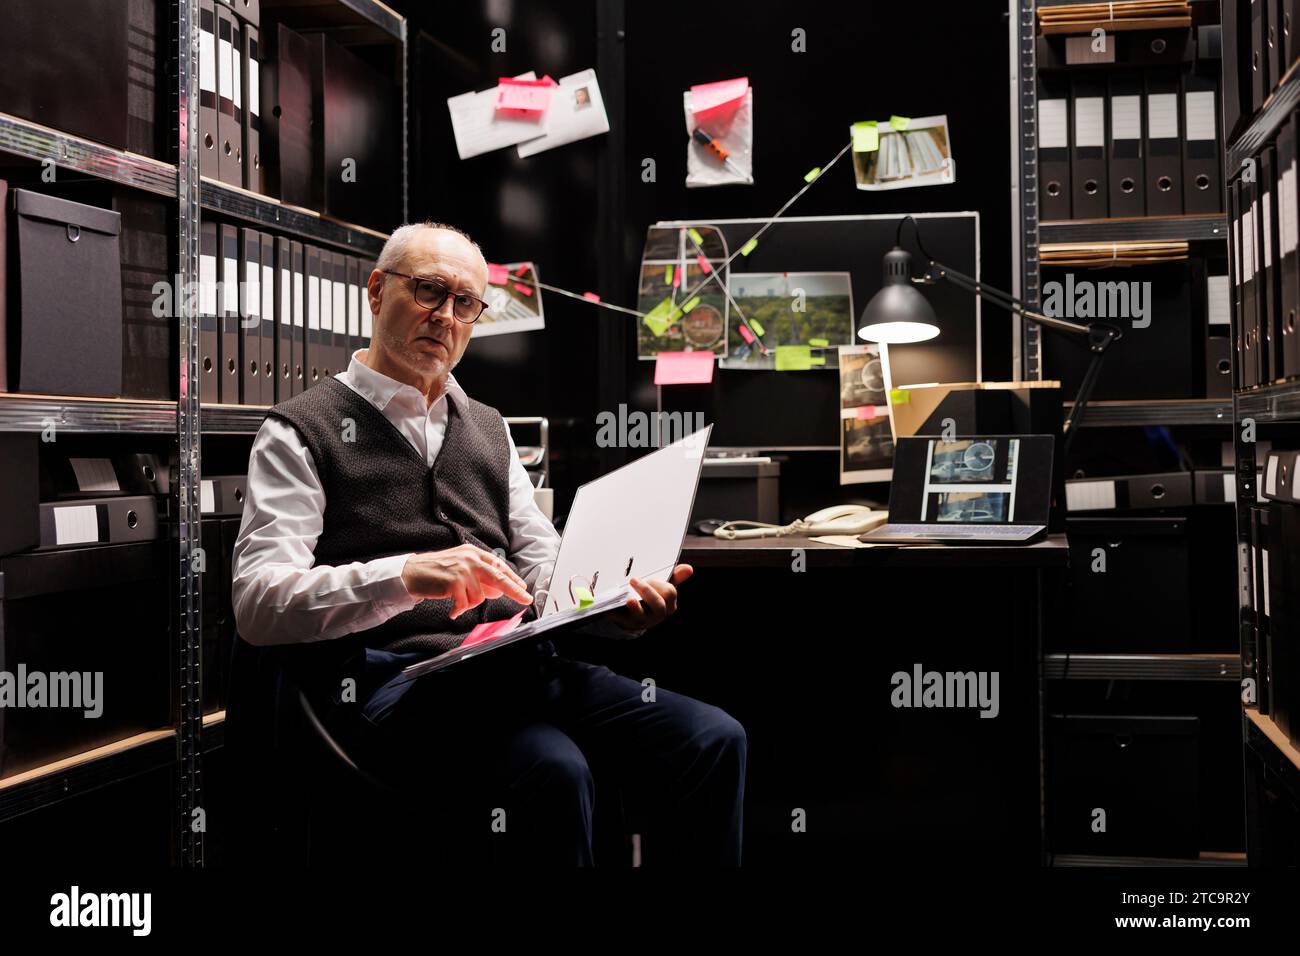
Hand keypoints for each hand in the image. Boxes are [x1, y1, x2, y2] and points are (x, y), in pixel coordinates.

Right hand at [401, 544, 531, 618]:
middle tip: (526, 599)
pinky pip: (466, 603)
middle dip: (515, 590)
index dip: (512, 578)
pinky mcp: (454, 582)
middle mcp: (470, 558)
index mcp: (473, 553)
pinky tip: (452, 609)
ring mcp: (463, 570)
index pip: (498, 566)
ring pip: (480, 596)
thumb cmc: (435, 572)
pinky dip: (459, 609)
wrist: (411, 573)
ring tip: (456, 599)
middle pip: (499, 577)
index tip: (523, 587)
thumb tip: (497, 590)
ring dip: (469, 603)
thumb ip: (478, 576)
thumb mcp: (459, 567)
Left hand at [609, 564, 692, 632]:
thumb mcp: (662, 587)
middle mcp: (657, 614)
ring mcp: (642, 620)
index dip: (659, 584)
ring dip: (635, 606)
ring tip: (629, 598)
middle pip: (658, 605)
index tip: (650, 577)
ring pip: (641, 615)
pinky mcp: (627, 623)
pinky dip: (616, 612)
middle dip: (647, 591)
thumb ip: (675, 577)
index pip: (669, 593)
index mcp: (668, 605)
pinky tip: (611, 606)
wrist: (634, 617)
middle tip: (634, 580)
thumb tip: (688, 568)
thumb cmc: (650, 599)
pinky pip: (621, 619)